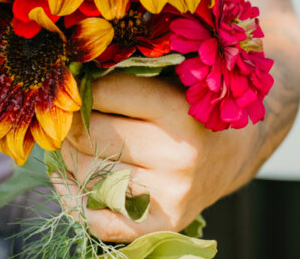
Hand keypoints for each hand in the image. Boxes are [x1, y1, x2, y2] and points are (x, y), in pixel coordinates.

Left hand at [55, 71, 259, 242]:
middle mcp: (176, 155)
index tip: (72, 86)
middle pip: (89, 136)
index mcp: (177, 110)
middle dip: (69, 125)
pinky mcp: (164, 223)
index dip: (79, 88)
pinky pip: (101, 221)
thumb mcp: (168, 81)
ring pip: (88, 175)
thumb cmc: (190, 109)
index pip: (103, 93)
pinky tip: (66, 181)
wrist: (232, 153)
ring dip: (68, 158)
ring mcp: (170, 194)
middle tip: (66, 119)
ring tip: (71, 144)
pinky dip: (74, 201)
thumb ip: (125, 77)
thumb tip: (68, 81)